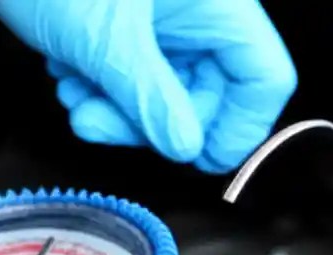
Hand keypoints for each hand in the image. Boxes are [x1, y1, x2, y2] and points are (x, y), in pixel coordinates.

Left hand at [0, 0, 297, 172]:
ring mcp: (163, 19)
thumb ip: (150, 100)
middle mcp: (196, 10)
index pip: (263, 76)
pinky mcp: (130, 27)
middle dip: (150, 120)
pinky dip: (99, 88)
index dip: (238, 127)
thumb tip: (185, 146)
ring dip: (116, 109)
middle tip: (101, 123)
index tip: (197, 159)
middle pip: (209, 93)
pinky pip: (132, 78)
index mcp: (215, 2)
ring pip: (164, 93)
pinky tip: (69, 71)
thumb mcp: (105, 43)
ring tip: (76, 90)